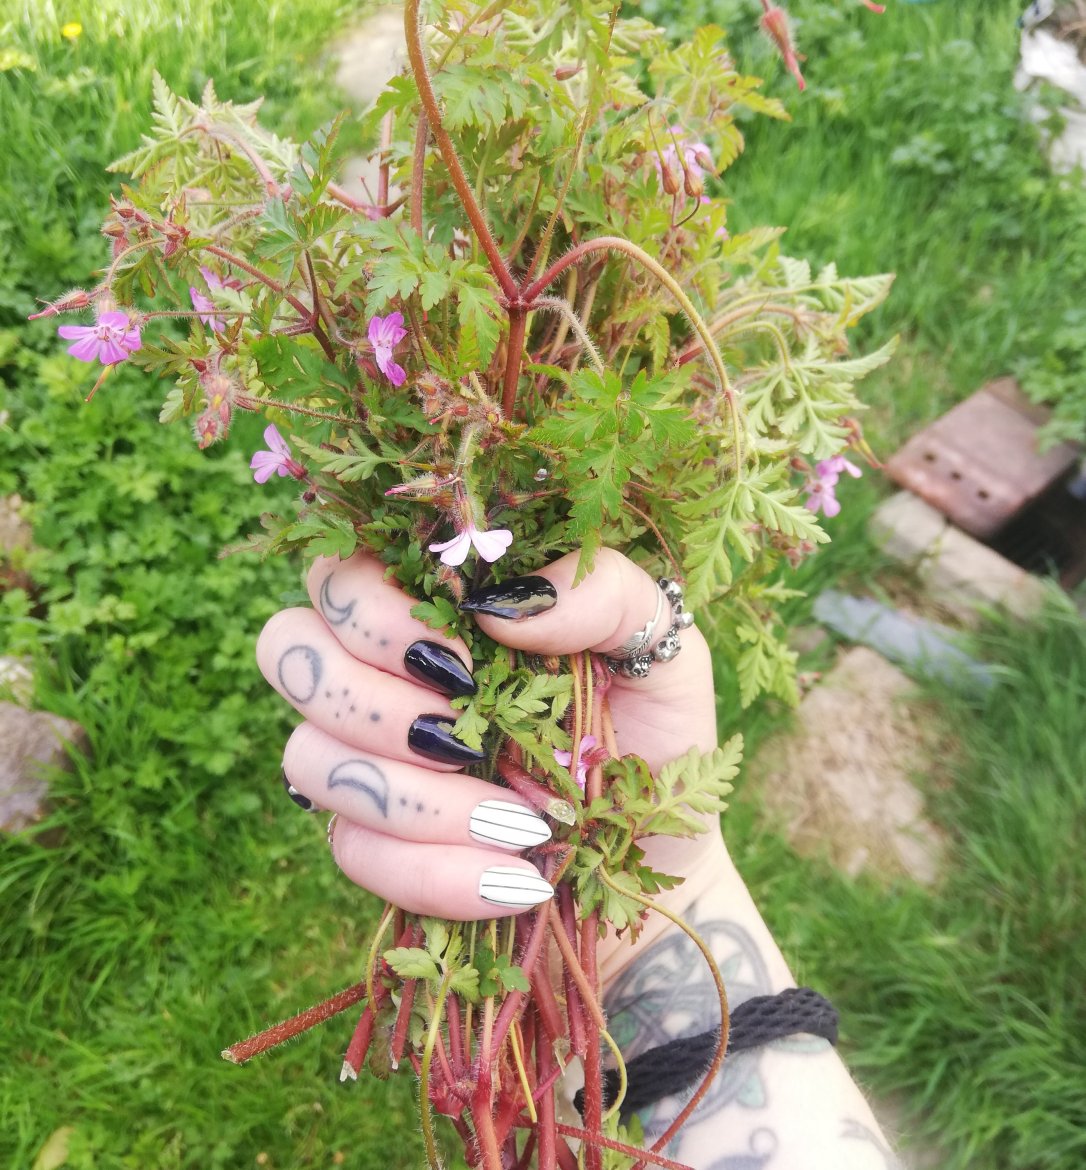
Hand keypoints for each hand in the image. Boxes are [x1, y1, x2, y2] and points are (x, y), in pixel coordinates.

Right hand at [256, 547, 718, 921]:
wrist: (651, 852)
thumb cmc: (650, 733)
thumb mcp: (661, 648)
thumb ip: (606, 594)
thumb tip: (499, 607)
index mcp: (439, 607)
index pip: (341, 571)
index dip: (372, 609)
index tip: (461, 655)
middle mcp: (380, 673)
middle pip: (284, 649)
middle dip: (372, 699)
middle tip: (466, 734)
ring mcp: (363, 759)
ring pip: (306, 758)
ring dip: (415, 798)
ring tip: (521, 823)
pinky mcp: (370, 842)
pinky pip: (353, 852)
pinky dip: (435, 870)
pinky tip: (514, 879)